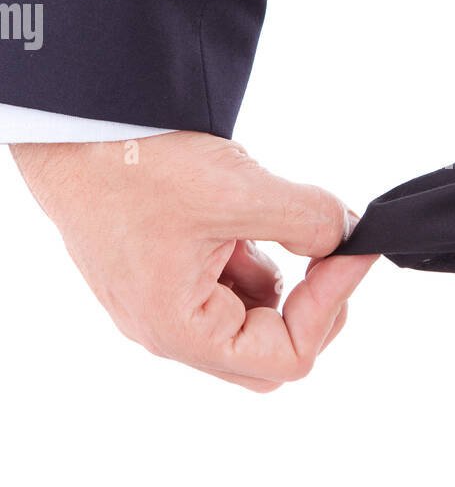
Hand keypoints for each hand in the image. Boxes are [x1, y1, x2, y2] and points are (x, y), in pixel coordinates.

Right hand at [11, 131, 377, 391]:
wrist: (73, 130)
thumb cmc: (132, 165)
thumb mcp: (238, 190)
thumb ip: (309, 220)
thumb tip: (348, 236)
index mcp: (182, 329)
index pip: (287, 356)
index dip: (330, 306)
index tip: (349, 254)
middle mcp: (168, 332)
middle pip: (269, 353)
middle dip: (310, 306)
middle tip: (330, 255)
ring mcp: (162, 307)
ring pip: (249, 319)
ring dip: (277, 279)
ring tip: (259, 222)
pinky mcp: (162, 279)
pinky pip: (224, 289)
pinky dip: (249, 258)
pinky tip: (236, 218)